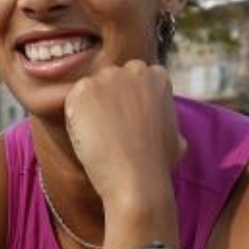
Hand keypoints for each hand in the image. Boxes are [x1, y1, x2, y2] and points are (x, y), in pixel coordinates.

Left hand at [64, 60, 185, 208]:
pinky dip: (76, 119)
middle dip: (109, 101)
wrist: (136, 178)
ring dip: (91, 110)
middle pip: (111, 80)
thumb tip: (176, 137)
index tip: (129, 123)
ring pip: (91, 90)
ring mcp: (108, 77)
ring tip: (101, 138)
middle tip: (112, 131)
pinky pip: (73, 101)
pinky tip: (89, 138)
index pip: (134, 81)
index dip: (128, 104)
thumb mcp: (175, 139)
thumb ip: (168, 125)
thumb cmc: (156, 164)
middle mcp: (134, 69)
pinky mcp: (84, 89)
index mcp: (158, 76)